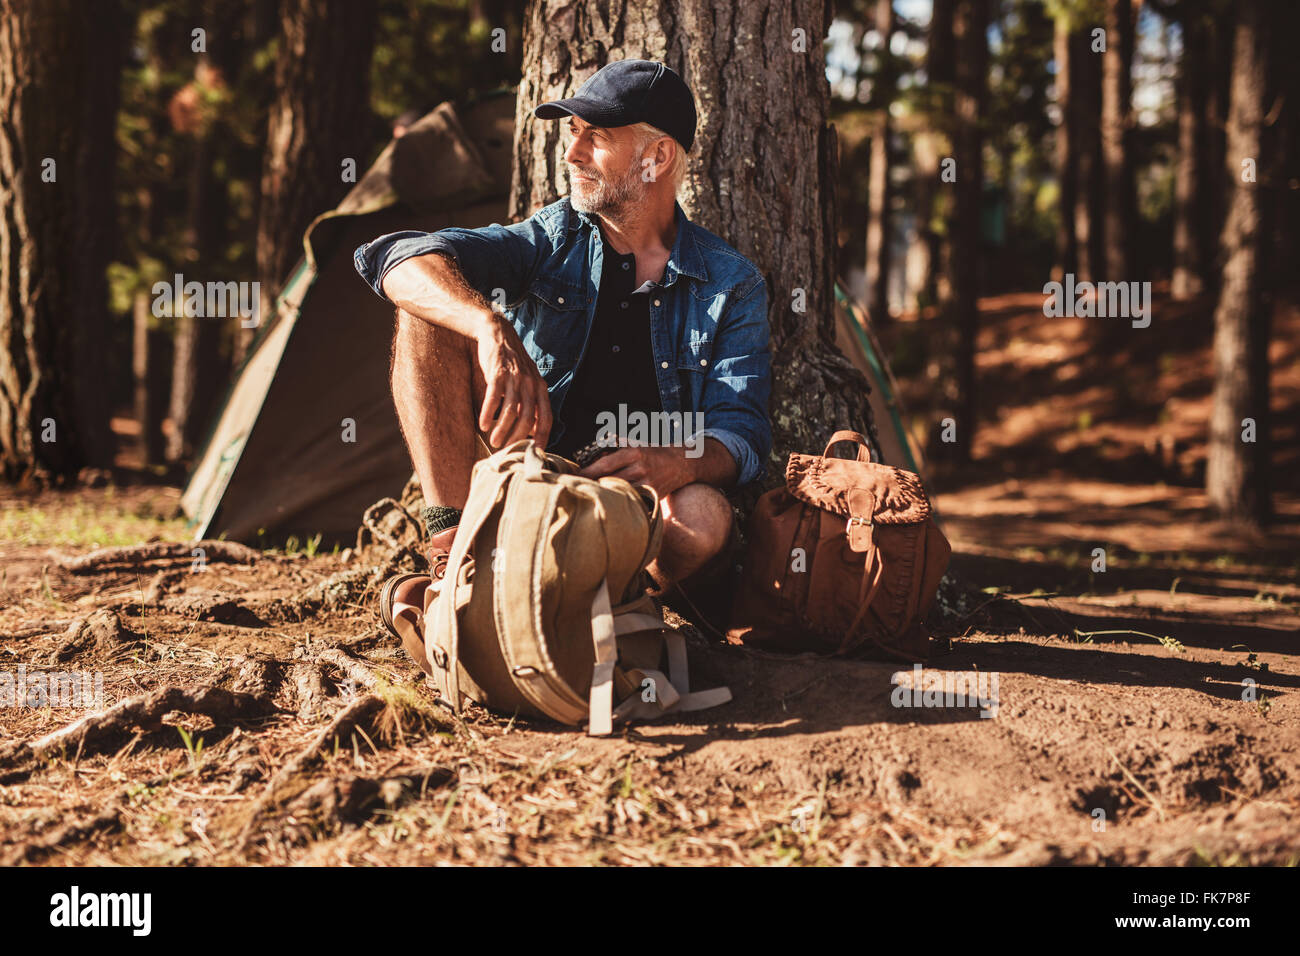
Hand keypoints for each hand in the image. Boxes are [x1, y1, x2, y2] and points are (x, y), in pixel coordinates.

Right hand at [475, 313, 551, 448]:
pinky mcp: (497, 372)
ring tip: (494, 442)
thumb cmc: (512, 364)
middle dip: (517, 438)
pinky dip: (489, 413)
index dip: (542, 438)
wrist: (498, 334)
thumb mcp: (528, 383)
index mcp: (541, 388)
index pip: (546, 418)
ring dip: (502, 429)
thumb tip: (533, 432)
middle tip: (507, 451)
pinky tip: (483, 424)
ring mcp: (515, 378)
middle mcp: (531, 384)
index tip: (534, 454)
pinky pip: (494, 398)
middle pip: (528, 418)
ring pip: (511, 411)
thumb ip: (532, 405)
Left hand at [578, 444, 695, 497]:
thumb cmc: (654, 452)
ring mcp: (648, 483)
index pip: (605, 464)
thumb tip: (591, 454)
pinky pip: (633, 501)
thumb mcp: (635, 444)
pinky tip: (613, 503)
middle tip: (579, 488)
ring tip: (592, 496)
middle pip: (610, 480)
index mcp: (634, 453)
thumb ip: (615, 446)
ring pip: (620, 493)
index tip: (576, 475)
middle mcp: (640, 468)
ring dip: (606, 495)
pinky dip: (622, 502)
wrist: (682, 463)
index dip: (588, 472)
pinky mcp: (653, 495)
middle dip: (594, 485)